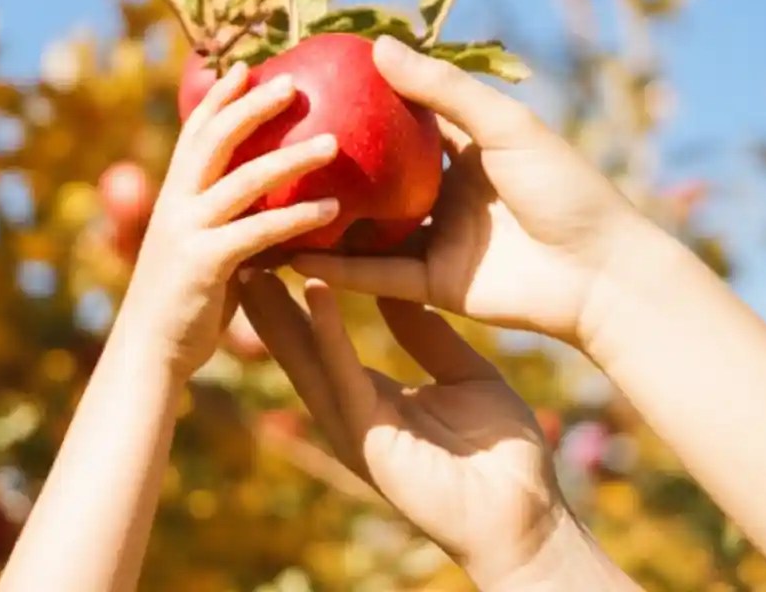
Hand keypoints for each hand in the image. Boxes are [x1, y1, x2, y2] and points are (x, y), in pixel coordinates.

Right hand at [117, 63, 340, 378]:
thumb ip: (228, 223)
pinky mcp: (206, 264)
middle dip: (251, 106)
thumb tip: (276, 205)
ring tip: (334, 141)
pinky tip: (334, 210)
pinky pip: (259, 232)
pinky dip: (297, 218)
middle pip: (214, 140)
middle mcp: (176, 205)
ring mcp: (187, 232)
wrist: (149, 352)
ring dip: (289, 157)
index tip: (246, 67)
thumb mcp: (202, 250)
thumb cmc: (185, 304)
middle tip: (293, 82)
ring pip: (242, 180)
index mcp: (173, 196)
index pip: (194, 133)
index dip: (218, 97)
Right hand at [240, 273, 582, 589]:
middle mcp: (352, 409)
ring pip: (307, 357)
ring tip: (255, 263)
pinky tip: (317, 288)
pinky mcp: (369, 435)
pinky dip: (328, 329)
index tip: (282, 253)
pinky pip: (344, 372)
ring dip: (279, 310)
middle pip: (299, 346)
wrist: (524, 515)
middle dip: (268, 301)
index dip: (299, 297)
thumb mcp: (462, 373)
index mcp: (371, 396)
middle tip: (241, 250)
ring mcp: (355, 424)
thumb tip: (397, 287)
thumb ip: (426, 335)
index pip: (322, 338)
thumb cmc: (501, 454)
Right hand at [291, 36, 654, 346]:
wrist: (598, 274)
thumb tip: (378, 46)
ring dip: (323, 221)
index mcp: (465, 151)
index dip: (360, 104)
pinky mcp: (433, 287)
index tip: (312, 88)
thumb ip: (443, 90)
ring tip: (267, 208)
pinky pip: (377, 276)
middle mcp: (443, 196)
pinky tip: (293, 255)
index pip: (402, 122)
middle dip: (330, 167)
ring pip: (366, 231)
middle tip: (273, 148)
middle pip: (374, 178)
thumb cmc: (563, 188)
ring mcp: (436, 242)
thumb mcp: (504, 127)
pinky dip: (339, 268)